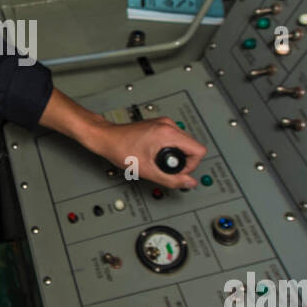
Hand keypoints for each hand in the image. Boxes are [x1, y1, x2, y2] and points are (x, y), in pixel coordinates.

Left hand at [90, 117, 206, 188]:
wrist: (107, 138)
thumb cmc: (121, 149)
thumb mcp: (148, 170)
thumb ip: (171, 179)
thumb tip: (189, 183)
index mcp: (168, 133)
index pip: (199, 150)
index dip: (191, 166)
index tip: (177, 171)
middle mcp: (168, 125)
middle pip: (193, 146)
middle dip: (183, 161)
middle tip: (166, 168)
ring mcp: (164, 123)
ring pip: (185, 142)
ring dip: (176, 155)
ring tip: (160, 161)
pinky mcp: (160, 125)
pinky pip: (175, 138)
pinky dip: (170, 148)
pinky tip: (157, 154)